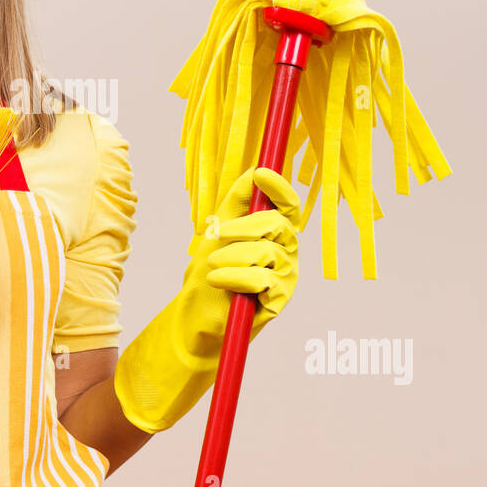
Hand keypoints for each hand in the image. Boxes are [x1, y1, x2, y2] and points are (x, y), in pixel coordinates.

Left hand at [114, 167, 299, 433]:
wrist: (197, 315)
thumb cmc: (210, 271)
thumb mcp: (218, 230)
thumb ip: (236, 201)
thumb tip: (253, 171)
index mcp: (275, 233)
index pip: (289, 205)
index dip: (279, 187)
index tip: (261, 174)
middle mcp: (286, 252)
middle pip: (278, 225)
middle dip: (244, 226)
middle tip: (218, 234)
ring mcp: (286, 277)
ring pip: (267, 252)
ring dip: (233, 256)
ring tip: (214, 267)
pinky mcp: (279, 301)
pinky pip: (262, 280)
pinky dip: (235, 278)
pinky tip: (219, 282)